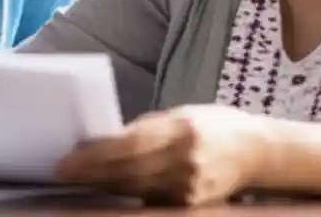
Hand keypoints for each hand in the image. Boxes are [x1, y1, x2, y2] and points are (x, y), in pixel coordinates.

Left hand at [55, 104, 267, 205]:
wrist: (258, 153)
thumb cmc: (214, 126)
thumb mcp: (182, 115)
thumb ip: (147, 128)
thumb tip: (105, 139)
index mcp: (182, 130)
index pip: (129, 144)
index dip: (96, 154)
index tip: (69, 157)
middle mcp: (186, 161)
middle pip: (128, 171)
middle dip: (92, 173)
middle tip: (61, 171)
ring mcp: (189, 188)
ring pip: (135, 189)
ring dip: (103, 185)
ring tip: (78, 179)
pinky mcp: (191, 206)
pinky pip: (150, 200)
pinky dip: (126, 194)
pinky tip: (107, 189)